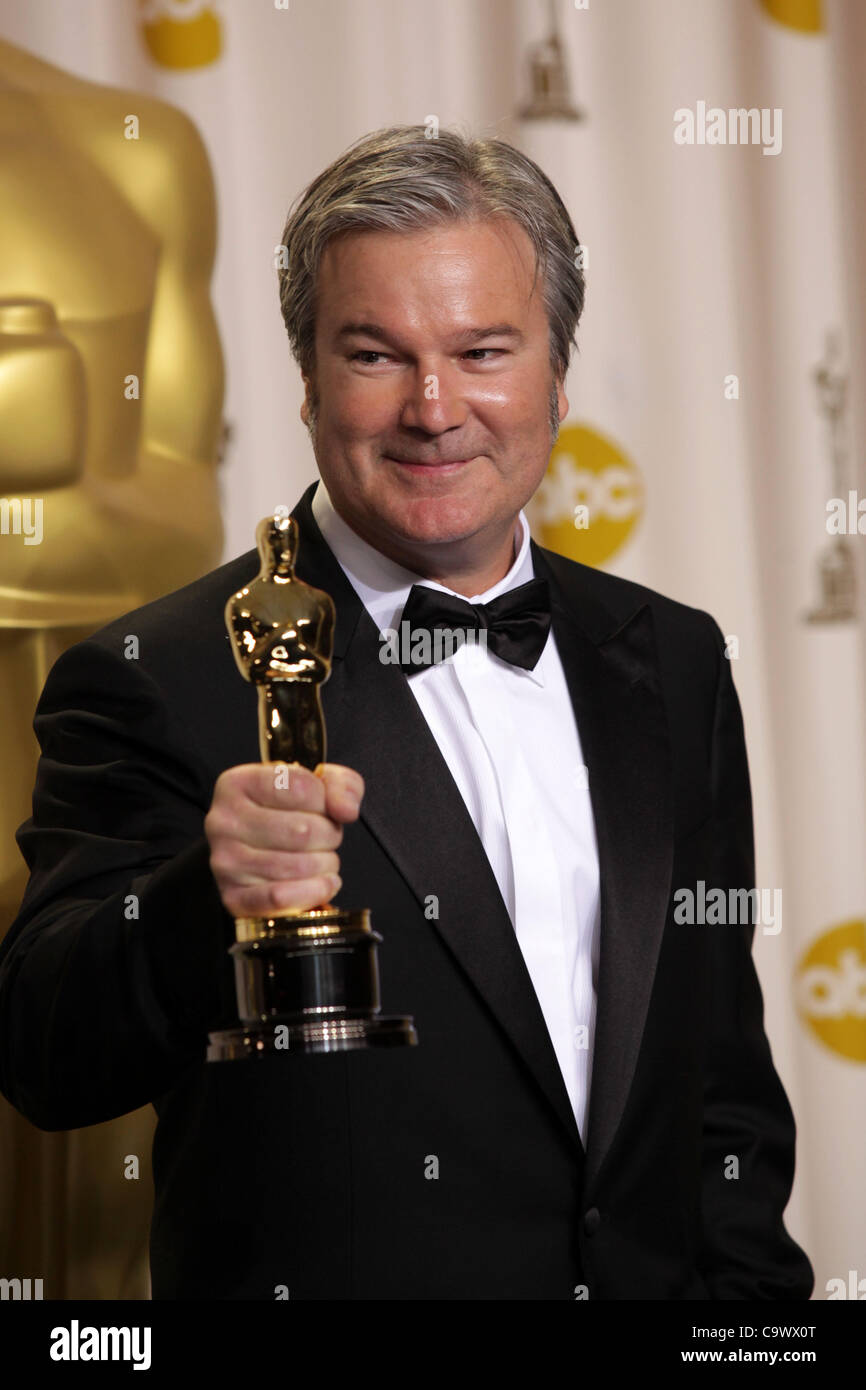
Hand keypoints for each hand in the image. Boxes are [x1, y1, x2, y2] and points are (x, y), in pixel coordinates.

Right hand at [205, 761, 363, 917]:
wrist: (256, 850)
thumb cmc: (286, 814)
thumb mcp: (317, 785)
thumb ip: (341, 784)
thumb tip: (345, 810)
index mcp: (238, 783)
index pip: (301, 786)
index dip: (324, 801)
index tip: (322, 807)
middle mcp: (224, 821)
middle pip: (303, 831)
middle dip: (329, 836)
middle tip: (325, 837)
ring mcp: (225, 861)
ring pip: (298, 866)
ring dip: (325, 864)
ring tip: (321, 858)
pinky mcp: (233, 897)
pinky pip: (282, 898)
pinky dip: (313, 892)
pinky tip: (323, 883)